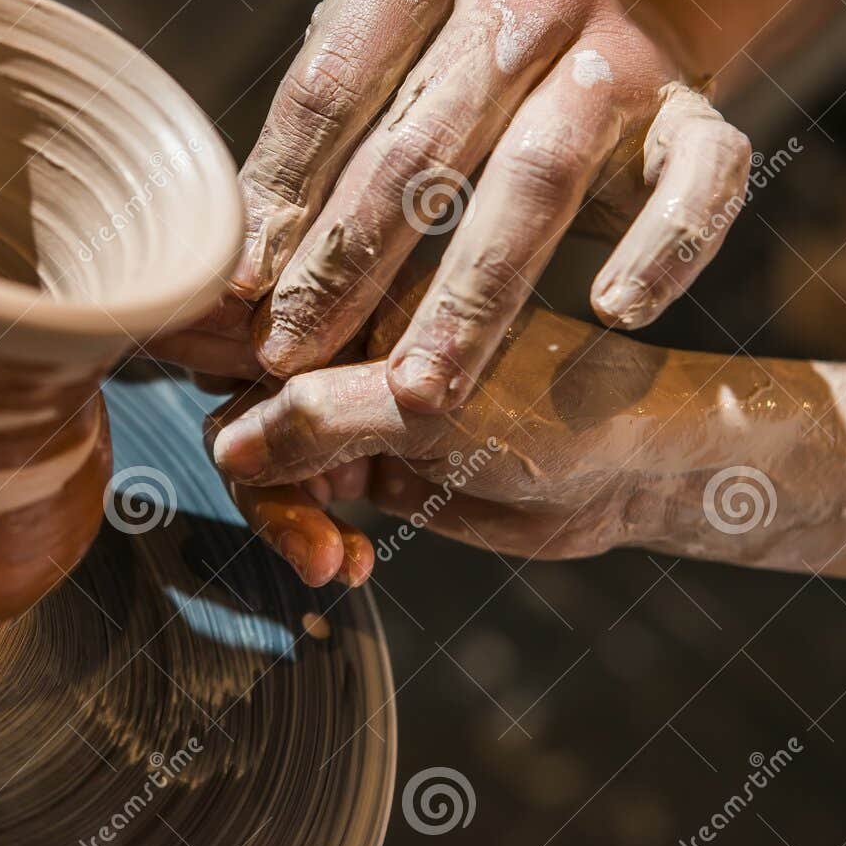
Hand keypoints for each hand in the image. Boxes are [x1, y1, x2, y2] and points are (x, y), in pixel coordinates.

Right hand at [209, 266, 845, 583]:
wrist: (637, 472)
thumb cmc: (558, 408)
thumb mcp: (425, 411)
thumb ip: (317, 419)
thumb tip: (224, 446)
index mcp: (363, 282)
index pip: (249, 315)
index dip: (213, 372)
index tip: (209, 434)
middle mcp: (348, 329)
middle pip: (240, 394)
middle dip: (259, 476)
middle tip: (302, 538)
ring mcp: (356, 394)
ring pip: (266, 453)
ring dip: (285, 514)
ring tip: (328, 560)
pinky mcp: (371, 453)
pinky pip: (304, 495)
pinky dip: (312, 532)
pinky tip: (348, 563)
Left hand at [230, 0, 751, 413]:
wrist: (609, 9)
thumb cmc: (452, 66)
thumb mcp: (375, 69)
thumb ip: (313, 148)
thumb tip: (234, 278)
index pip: (331, 87)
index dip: (281, 196)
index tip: (240, 291)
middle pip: (421, 145)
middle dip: (348, 266)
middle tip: (294, 357)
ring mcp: (621, 48)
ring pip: (537, 178)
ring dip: (471, 294)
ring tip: (418, 389)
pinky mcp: (696, 110)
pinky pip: (699, 180)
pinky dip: (664, 247)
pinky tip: (617, 314)